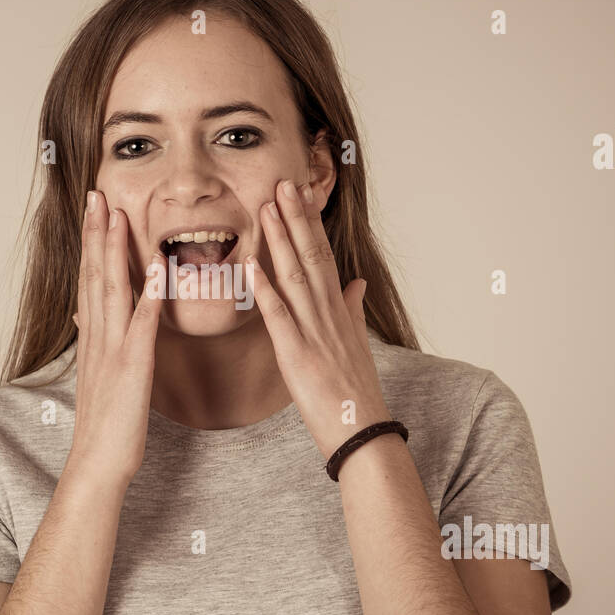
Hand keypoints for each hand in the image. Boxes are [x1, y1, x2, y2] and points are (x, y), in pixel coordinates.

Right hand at [67, 190, 163, 486]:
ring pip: (113, 290)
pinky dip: (149, 296)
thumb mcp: (97, 375)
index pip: (91, 278)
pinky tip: (158, 270)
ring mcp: (114, 349)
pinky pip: (142, 326)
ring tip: (117, 216)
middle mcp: (99, 336)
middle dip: (96, 232)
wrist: (99, 462)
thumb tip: (84, 315)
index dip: (92, 241)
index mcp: (94, 336)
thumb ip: (95, 341)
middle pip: (95, 274)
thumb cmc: (106, 423)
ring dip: (115, 251)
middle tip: (97, 195)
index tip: (95, 209)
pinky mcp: (133, 367)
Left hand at [245, 178, 392, 461]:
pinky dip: (265, 291)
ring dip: (281, 241)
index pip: (324, 256)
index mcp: (339, 310)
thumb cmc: (355, 394)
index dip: (310, 223)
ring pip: (296, 277)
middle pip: (312, 256)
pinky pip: (279, 318)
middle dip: (297, 218)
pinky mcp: (297, 356)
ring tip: (268, 207)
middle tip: (283, 182)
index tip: (300, 194)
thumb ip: (353, 310)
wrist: (363, 432)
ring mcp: (314, 332)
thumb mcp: (357, 344)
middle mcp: (328, 314)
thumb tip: (358, 283)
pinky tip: (251, 267)